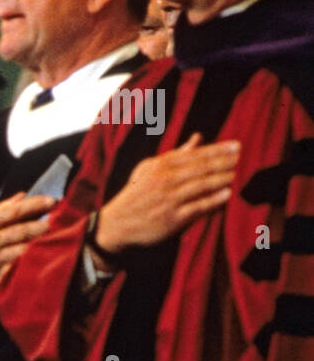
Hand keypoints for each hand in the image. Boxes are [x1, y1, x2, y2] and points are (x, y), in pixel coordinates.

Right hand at [0, 193, 53, 307]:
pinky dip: (31, 261)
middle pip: (22, 230)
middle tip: (56, 220)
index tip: (50, 200)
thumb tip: (20, 197)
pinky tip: (41, 256)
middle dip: (42, 224)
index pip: (12, 211)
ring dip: (40, 243)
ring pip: (24, 249)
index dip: (33, 204)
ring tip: (52, 237)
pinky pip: (19, 268)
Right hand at [94, 134, 239, 260]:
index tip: (236, 146)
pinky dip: (213, 201)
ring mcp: (169, 200)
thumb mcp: (149, 169)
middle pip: (200, 168)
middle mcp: (165, 181)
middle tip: (243, 156)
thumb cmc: (136, 194)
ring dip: (222, 179)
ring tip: (239, 173)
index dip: (217, 150)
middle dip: (224, 161)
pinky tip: (227, 194)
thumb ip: (175, 154)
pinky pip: (197, 208)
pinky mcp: (172, 218)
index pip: (194, 155)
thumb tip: (198, 138)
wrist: (117, 223)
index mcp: (160, 166)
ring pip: (201, 186)